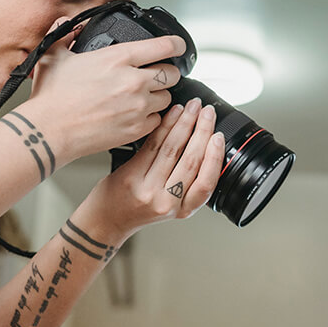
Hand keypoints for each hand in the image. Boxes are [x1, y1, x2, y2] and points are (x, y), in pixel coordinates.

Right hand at [20, 15, 185, 163]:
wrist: (48, 130)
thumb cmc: (51, 97)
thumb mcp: (53, 54)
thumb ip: (66, 34)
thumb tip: (69, 24)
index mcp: (117, 58)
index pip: (163, 46)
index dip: (176, 45)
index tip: (179, 46)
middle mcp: (133, 81)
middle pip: (171, 73)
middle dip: (167, 73)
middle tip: (157, 75)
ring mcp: (137, 106)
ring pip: (167, 98)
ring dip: (158, 96)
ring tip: (142, 98)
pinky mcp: (136, 129)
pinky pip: (157, 120)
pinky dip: (150, 117)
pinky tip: (135, 115)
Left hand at [74, 97, 225, 241]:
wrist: (108, 218)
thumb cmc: (139, 210)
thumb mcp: (170, 205)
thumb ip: (187, 183)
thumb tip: (206, 148)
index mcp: (182, 210)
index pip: (206, 182)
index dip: (215, 157)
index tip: (219, 136)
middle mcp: (166, 202)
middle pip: (190, 161)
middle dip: (202, 131)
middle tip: (207, 112)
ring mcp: (147, 189)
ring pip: (172, 149)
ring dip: (185, 123)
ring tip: (192, 107)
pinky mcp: (131, 176)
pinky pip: (152, 145)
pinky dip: (164, 126)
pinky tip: (172, 114)